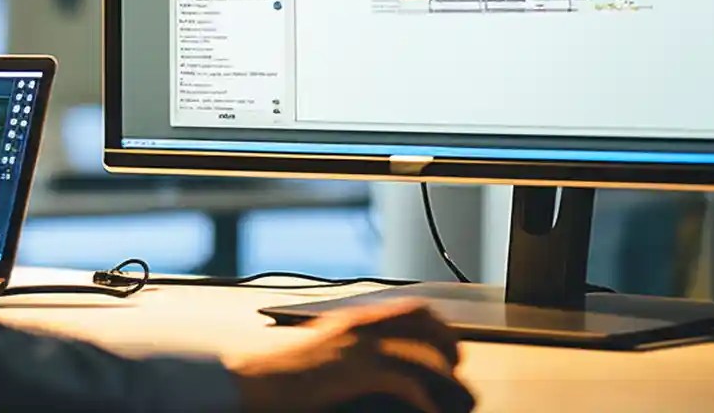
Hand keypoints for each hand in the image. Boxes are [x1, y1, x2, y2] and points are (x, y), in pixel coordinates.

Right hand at [230, 300, 473, 412]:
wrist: (254, 383)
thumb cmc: (280, 374)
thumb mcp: (321, 350)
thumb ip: (349, 348)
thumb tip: (375, 363)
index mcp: (353, 320)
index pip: (412, 309)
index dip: (440, 328)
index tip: (451, 348)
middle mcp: (361, 329)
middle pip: (426, 326)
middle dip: (451, 349)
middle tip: (459, 374)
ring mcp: (360, 351)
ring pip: (425, 360)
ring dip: (448, 384)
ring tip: (458, 404)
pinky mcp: (357, 375)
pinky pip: (407, 387)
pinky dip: (424, 404)